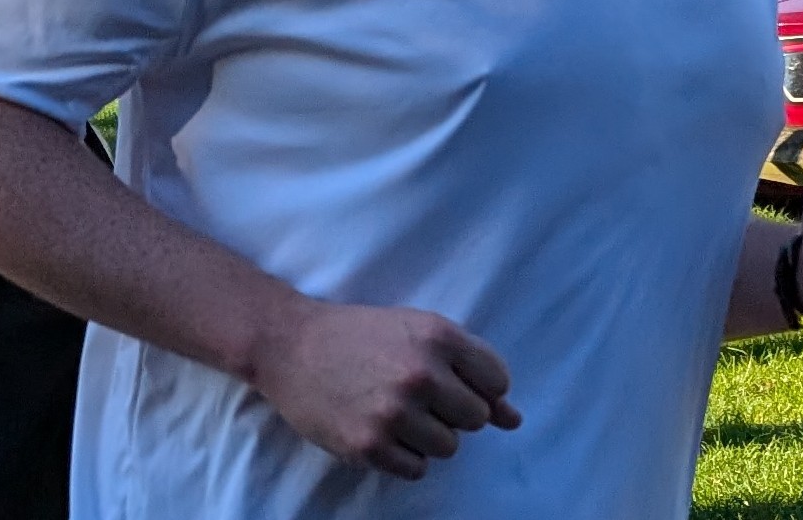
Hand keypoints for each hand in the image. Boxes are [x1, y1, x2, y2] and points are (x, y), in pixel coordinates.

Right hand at [252, 299, 520, 478]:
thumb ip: (469, 371)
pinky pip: (416, 469)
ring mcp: (394, 412)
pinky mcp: (369, 445)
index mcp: (437, 336)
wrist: (288, 344)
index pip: (497, 381)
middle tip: (412, 393)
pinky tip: (378, 427)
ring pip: (448, 447)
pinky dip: (402, 455)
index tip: (446, 379)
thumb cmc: (359, 335)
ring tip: (392, 409)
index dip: (476, 385)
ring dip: (426, 435)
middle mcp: (420, 374)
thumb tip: (513, 419)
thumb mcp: (416, 333)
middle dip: (451, 411)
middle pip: (476, 418)